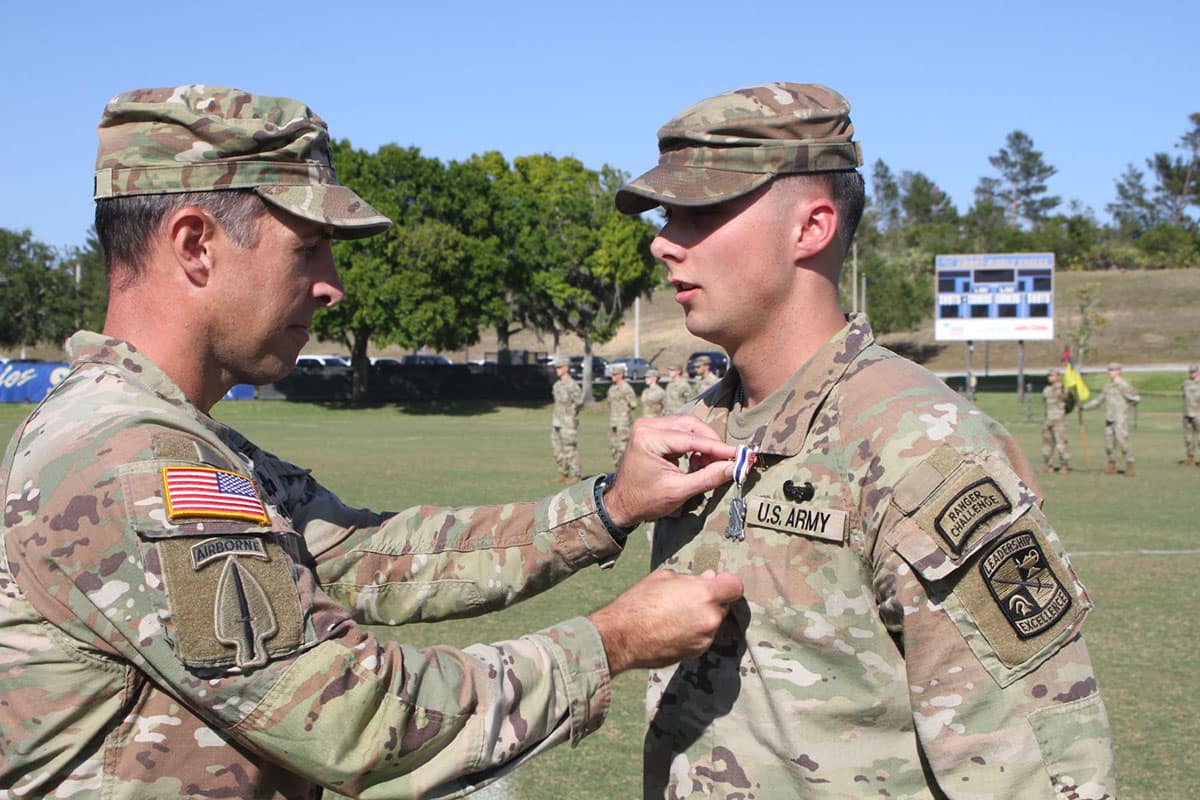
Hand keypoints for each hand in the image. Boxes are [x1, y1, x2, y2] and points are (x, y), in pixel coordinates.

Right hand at [587, 569, 743, 673]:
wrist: (623, 636)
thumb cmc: (640, 602)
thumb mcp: (664, 578)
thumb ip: (692, 579)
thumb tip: (709, 578)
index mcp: (705, 594)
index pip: (735, 587)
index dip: (727, 582)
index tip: (718, 581)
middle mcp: (710, 618)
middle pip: (724, 605)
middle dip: (711, 600)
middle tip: (688, 597)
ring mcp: (705, 639)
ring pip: (712, 623)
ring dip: (701, 617)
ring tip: (675, 614)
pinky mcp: (696, 653)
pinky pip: (702, 638)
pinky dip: (693, 632)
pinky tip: (672, 628)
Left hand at [603, 416, 736, 525]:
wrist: (622, 504)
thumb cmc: (645, 500)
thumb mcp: (679, 491)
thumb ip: (708, 477)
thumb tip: (736, 467)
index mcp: (648, 439)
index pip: (691, 439)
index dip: (718, 447)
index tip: (739, 455)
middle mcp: (647, 426)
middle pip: (691, 425)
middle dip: (712, 442)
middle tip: (729, 459)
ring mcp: (649, 426)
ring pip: (688, 426)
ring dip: (704, 443)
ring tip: (712, 464)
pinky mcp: (653, 431)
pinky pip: (681, 431)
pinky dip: (694, 444)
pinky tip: (699, 461)